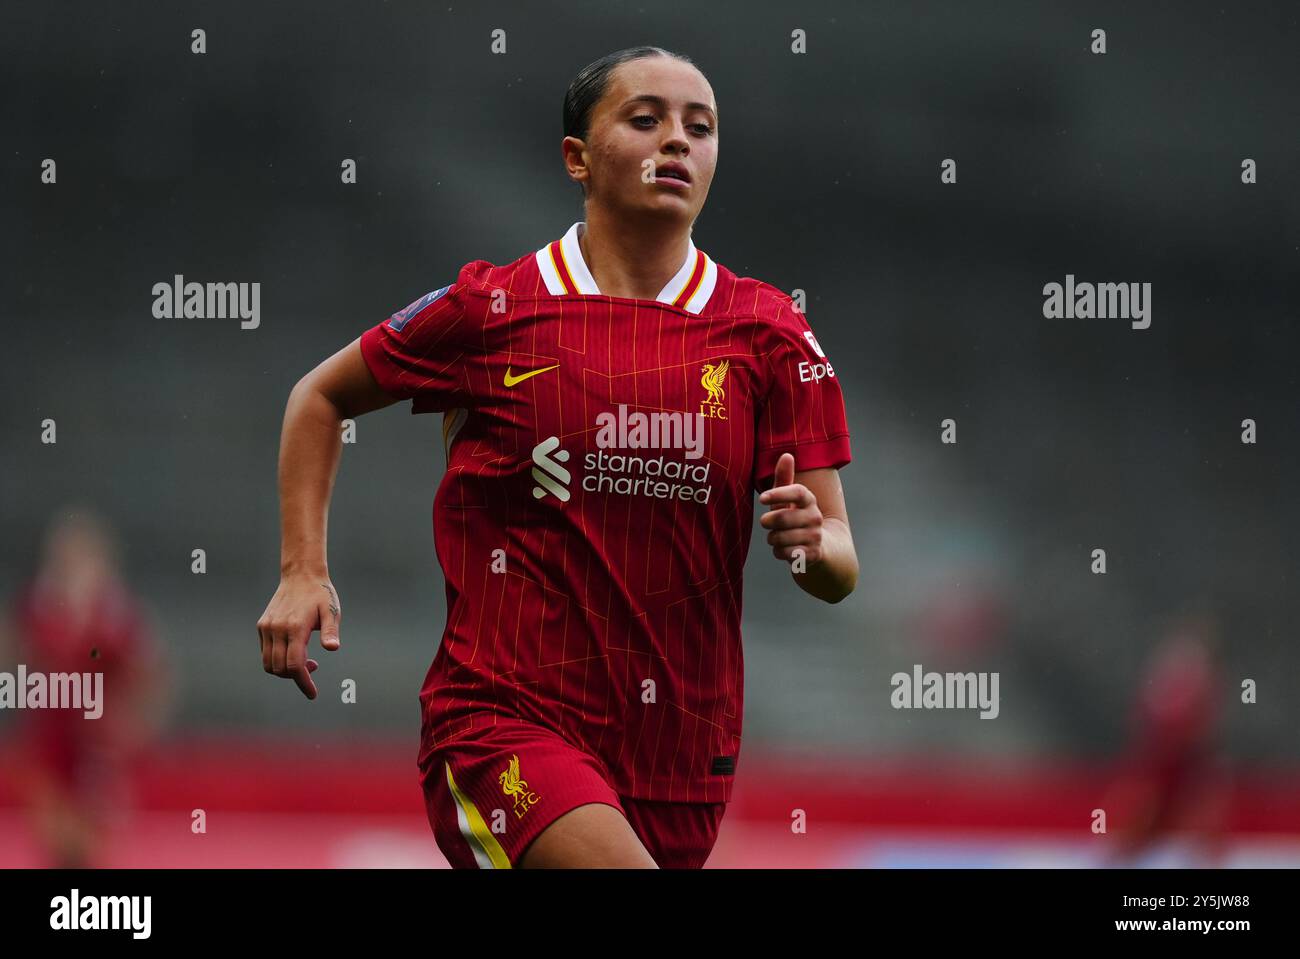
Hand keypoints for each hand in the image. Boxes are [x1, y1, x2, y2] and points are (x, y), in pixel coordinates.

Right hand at [256, 572, 341, 698]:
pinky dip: (278, 660)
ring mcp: (267, 628)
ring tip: (305, 660)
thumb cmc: (320, 595)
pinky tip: (294, 651)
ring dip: (285, 670)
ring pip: (269, 664)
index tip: (312, 693)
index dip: (303, 682)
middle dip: (296, 677)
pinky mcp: (262, 626)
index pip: (295, 665)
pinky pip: (266, 653)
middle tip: (314, 666)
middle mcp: (277, 629)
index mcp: (295, 627)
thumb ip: (331, 631)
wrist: (301, 575)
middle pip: (280, 668)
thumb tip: (333, 648)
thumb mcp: (331, 611)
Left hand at [758, 452, 824, 565]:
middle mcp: (815, 517)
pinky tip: (784, 549)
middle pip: (782, 518)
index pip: (796, 492)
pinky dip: (779, 552)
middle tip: (766, 522)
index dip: (778, 493)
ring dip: (772, 539)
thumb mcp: (789, 500)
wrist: (822, 547)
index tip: (762, 498)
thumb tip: (787, 455)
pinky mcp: (813, 554)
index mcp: (809, 499)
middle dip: (768, 522)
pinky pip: (785, 553)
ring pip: (779, 538)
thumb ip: (784, 479)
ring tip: (778, 537)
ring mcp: (815, 536)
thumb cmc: (796, 518)